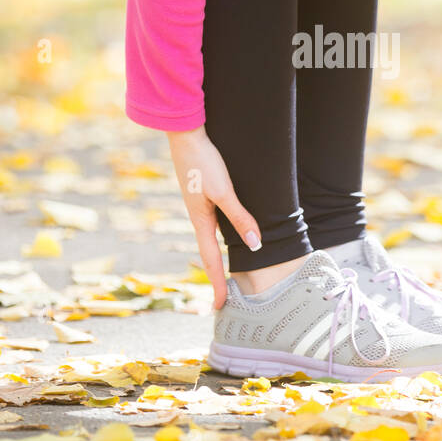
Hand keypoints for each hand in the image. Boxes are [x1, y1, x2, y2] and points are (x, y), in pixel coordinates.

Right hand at [166, 126, 261, 309]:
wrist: (186, 133)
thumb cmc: (204, 162)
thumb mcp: (224, 190)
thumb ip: (239, 216)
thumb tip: (255, 244)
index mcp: (200, 220)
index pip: (211, 260)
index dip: (217, 283)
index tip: (220, 307)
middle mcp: (198, 217)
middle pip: (209, 253)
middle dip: (216, 276)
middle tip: (223, 298)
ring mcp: (198, 206)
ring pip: (210, 238)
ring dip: (217, 258)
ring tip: (225, 274)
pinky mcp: (202, 194)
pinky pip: (212, 224)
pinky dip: (218, 238)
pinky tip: (226, 236)